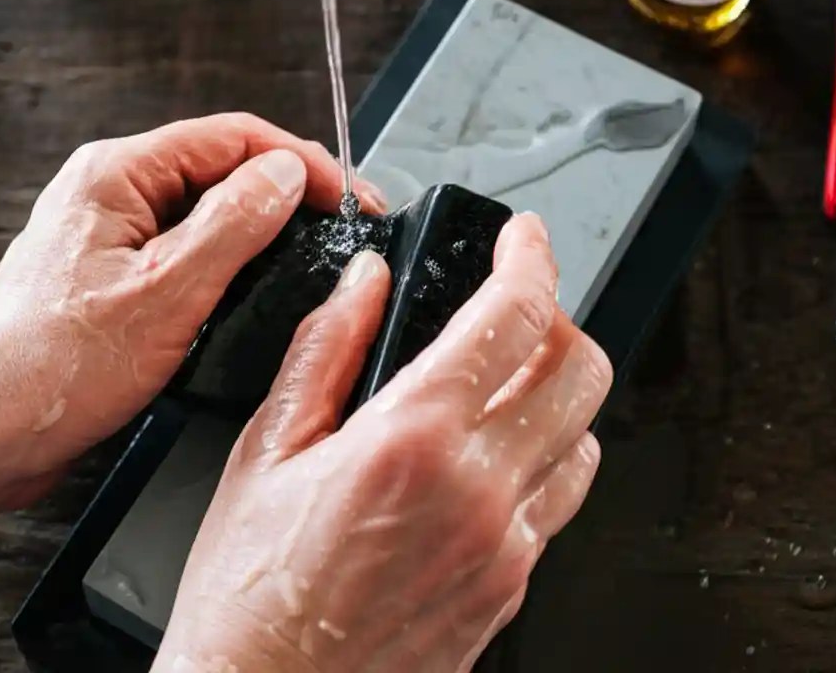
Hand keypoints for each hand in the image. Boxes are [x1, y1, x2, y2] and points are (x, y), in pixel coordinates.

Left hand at [0, 113, 385, 488]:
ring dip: (255, 236)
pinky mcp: (109, 280)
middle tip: (337, 233)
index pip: (233, 138)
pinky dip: (223, 270)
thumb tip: (284, 175)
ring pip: (204, 217)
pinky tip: (246, 299)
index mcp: (116, 176)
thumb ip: (234, 225)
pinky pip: (183, 256)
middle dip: (285, 197)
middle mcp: (108, 195)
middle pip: (220, 170)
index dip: (302, 163)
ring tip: (303, 264)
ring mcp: (107, 238)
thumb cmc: (51, 370)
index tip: (347, 200)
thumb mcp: (167, 293)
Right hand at [157, 214, 611, 672]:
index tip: (523, 239)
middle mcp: (478, 492)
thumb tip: (363, 283)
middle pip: (581, 371)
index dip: (532, 257)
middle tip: (516, 311)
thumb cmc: (249, 596)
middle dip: (560, 319)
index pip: (514, 316)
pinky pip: (557, 506)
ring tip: (504, 388)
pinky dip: (542, 463)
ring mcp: (505, 548)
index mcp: (413, 440)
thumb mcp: (266, 452)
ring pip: (585, 439)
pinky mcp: (510, 590)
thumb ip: (325, 349)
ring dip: (558, 396)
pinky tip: (487, 464)